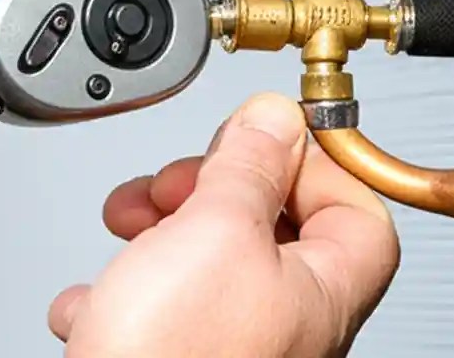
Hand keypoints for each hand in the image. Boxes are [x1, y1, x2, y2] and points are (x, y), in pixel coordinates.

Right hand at [48, 93, 399, 356]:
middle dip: (214, 189)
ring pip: (208, 264)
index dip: (311, 163)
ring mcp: (230, 350)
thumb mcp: (216, 230)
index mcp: (321, 295)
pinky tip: (97, 298)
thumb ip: (250, 167)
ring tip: (128, 223)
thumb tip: (275, 120)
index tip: (264, 137)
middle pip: (273, 231)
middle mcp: (284, 329)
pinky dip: (123, 291)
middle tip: (182, 182)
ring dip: (161, 229)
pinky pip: (156, 311)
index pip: (356, 209)